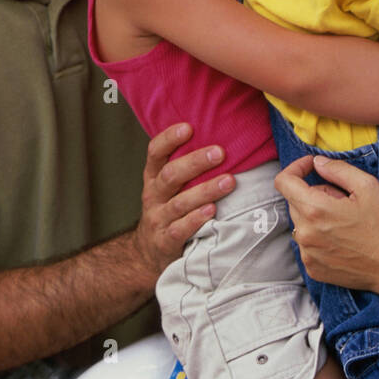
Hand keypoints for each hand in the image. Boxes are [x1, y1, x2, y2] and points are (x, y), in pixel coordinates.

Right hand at [131, 123, 233, 280]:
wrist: (149, 251)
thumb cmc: (169, 208)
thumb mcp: (169, 185)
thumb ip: (186, 165)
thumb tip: (220, 134)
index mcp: (153, 177)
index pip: (155, 152)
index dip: (169, 139)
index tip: (188, 127)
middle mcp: (153, 195)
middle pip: (170, 175)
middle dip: (195, 162)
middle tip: (220, 152)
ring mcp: (157, 219)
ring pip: (180, 202)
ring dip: (205, 190)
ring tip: (229, 181)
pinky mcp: (165, 241)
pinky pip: (180, 229)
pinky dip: (196, 219)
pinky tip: (212, 211)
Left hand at [274, 154, 378, 294]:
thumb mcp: (367, 186)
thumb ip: (337, 169)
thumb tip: (317, 163)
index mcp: (315, 209)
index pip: (284, 182)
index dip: (296, 168)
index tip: (311, 167)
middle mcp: (305, 234)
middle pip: (295, 201)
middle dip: (314, 193)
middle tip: (343, 199)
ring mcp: (308, 254)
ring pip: (301, 223)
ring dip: (316, 216)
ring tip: (345, 222)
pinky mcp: (313, 269)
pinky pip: (307, 244)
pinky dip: (319, 237)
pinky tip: (343, 240)